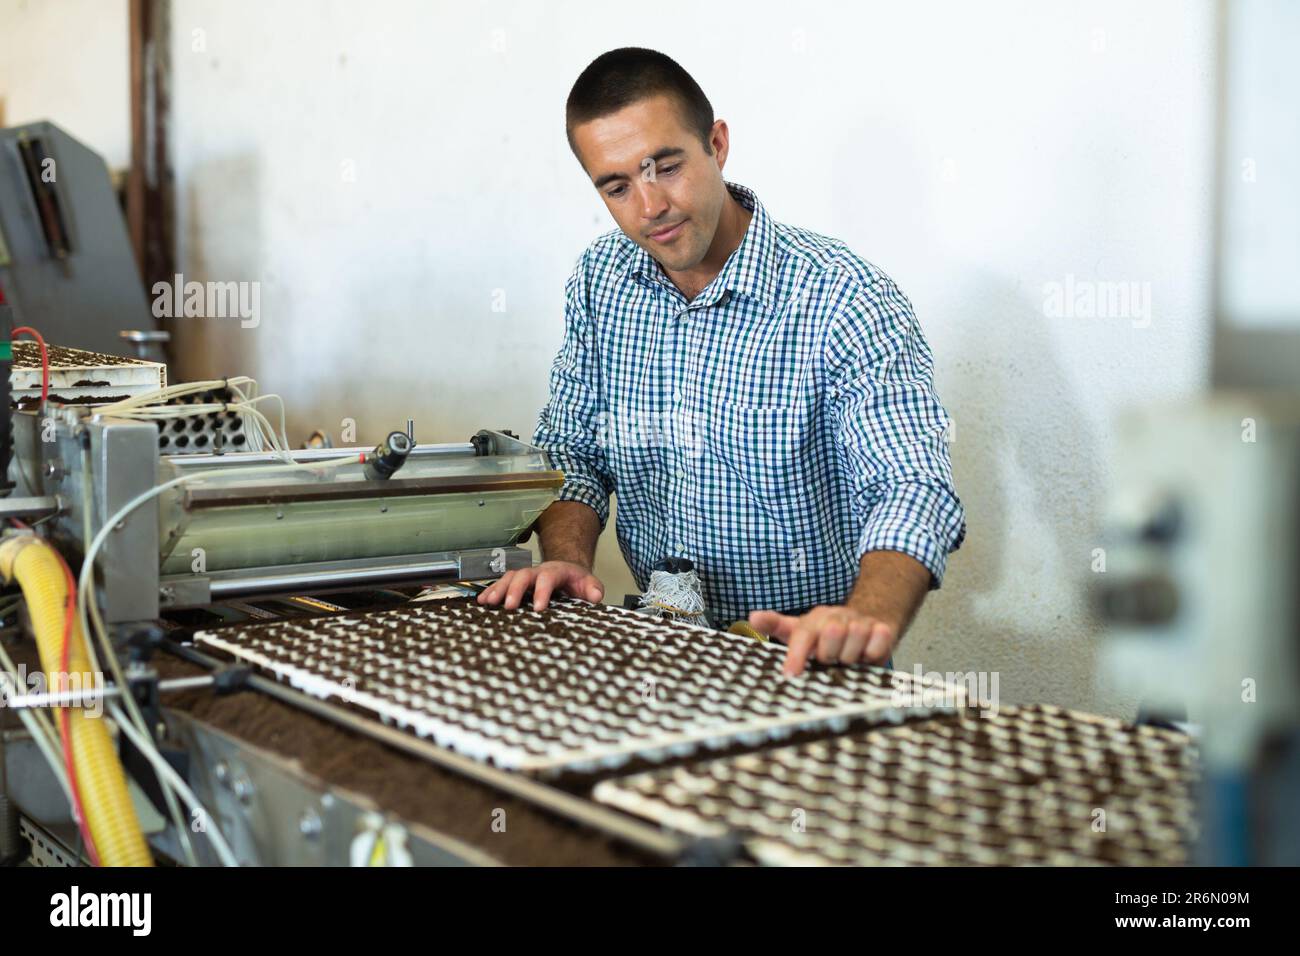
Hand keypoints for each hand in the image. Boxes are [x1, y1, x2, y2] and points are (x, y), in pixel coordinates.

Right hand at [475, 560, 603, 611]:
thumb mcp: (589, 584)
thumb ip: (593, 589)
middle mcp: (538, 571)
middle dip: (515, 589)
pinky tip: (481, 602)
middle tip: (510, 607)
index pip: (548, 577)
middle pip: (523, 575)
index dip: (542, 591)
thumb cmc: (577, 582)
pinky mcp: (516, 583)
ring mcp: (526, 576)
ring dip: (498, 589)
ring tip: (488, 603)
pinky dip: (491, 591)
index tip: (539, 608)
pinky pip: (501, 584)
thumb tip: (596, 596)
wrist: (567, 572)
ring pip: (509, 577)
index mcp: (557, 571)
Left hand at [748, 605, 896, 676]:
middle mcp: (837, 616)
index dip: (797, 654)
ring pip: (855, 638)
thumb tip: (753, 617)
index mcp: (814, 619)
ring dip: (850, 656)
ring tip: (846, 660)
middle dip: (829, 654)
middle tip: (829, 661)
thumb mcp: (798, 631)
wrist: (865, 622)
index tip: (791, 674)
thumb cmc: (825, 636)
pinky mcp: (883, 629)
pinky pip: (878, 643)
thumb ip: (775, 625)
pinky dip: (872, 654)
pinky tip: (866, 657)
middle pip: (832, 633)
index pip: (803, 634)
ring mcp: (860, 621)